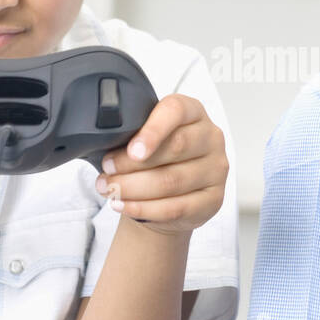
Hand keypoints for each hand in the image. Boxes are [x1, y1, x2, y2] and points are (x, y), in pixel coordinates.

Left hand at [94, 93, 228, 235]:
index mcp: (193, 113)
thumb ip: (133, 131)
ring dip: (133, 188)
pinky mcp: (212, 199)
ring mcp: (215, 170)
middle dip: (133, 163)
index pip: (177, 111)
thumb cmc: (156, 156)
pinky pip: (175, 207)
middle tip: (107, 170)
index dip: (153, 130)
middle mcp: (211, 138)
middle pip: (174, 148)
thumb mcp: (146, 135)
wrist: (171, 191)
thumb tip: (104, 140)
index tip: (132, 149)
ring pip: (171, 181)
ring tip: (109, 189)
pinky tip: (124, 205)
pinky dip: (143, 208)